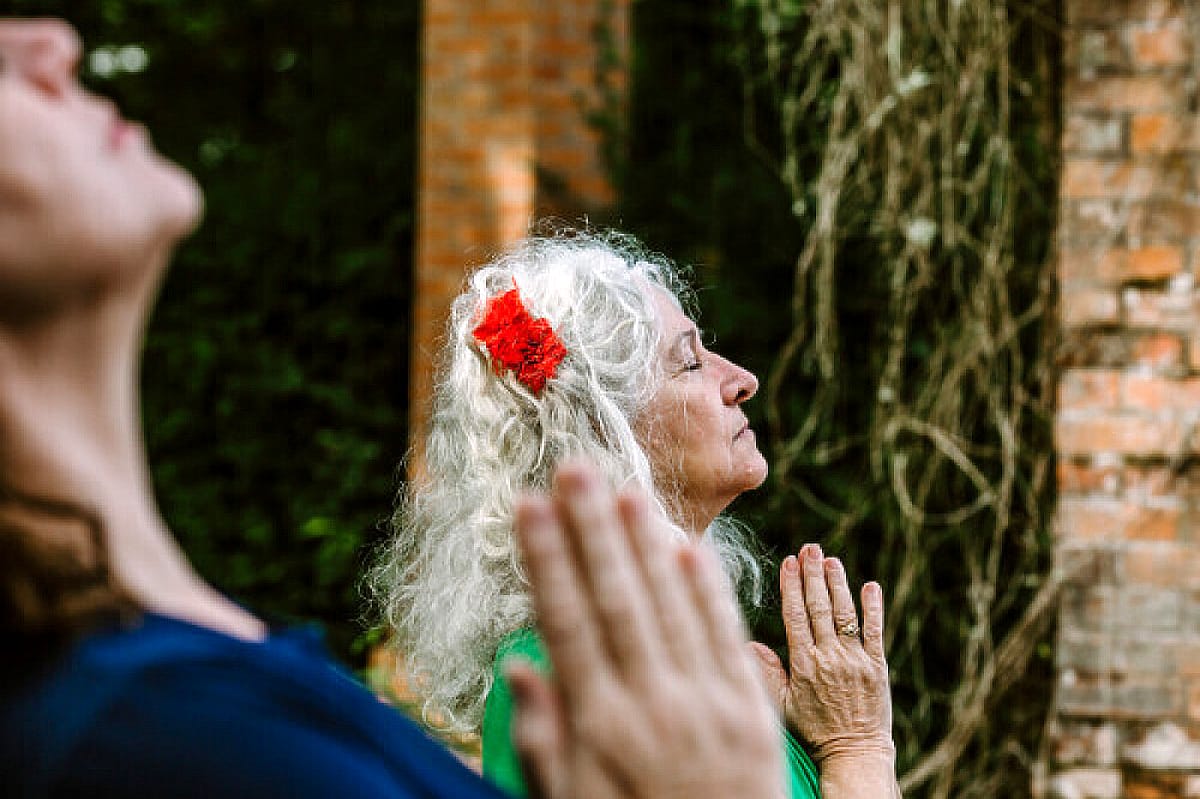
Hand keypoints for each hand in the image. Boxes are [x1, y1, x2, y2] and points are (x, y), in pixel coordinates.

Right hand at [507, 461, 786, 798]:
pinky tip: (688, 547)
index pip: (567, 623)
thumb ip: (544, 739)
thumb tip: (521, 667)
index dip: (548, 559)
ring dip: (648, 543)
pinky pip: (729, 637)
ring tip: (626, 488)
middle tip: (574, 469)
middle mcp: (653, 706)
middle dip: (593, 528)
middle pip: (618, 599)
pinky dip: (708, 590)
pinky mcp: (753, 711)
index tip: (530, 507)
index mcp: (600, 728)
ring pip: (672, 605)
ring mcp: (709, 705)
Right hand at [752, 544, 896, 796]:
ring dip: (838, 583)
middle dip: (813, 574)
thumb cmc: (815, 730)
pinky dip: (872, 607)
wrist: (854, 751)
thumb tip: (749, 644)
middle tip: (810, 547)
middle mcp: (828, 657)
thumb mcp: (781, 706)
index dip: (792, 586)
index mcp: (803, 664)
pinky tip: (869, 585)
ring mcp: (855, 660)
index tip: (789, 561)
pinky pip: (874, 631)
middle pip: (819, 607)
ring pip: (844, 613)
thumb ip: (766, 673)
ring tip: (831, 559)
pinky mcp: (878, 665)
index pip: (795, 616)